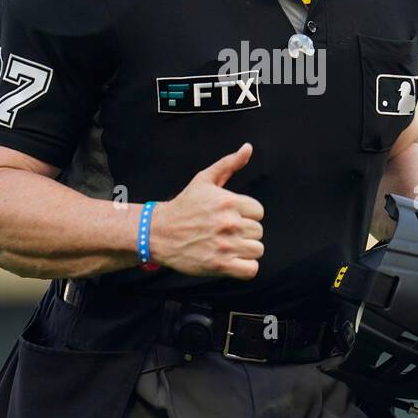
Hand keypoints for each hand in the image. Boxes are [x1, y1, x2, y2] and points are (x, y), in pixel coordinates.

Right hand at [149, 142, 264, 279]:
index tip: (231, 217)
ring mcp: (225, 245)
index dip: (246, 215)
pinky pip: (251, 269)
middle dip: (244, 232)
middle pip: (258, 231)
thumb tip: (248, 148)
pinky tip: (233, 261)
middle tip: (225, 233)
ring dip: (245, 250)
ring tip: (228, 246)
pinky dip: (245, 267)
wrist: (158, 232)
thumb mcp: (204, 180)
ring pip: (257, 250)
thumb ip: (229, 164)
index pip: (259, 212)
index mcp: (229, 201)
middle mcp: (229, 222)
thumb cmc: (184, 206)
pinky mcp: (220, 265)